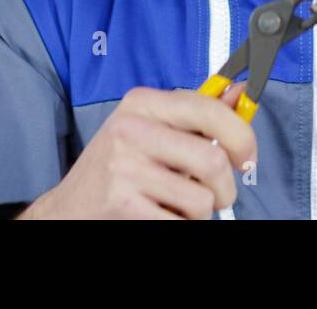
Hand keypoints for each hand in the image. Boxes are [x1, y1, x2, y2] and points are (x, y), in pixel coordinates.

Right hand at [18, 82, 256, 219]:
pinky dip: (181, 225)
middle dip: (226, 188)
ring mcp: (124, 166)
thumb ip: (198, 115)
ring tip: (180, 206)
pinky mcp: (121, 202)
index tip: (247, 158)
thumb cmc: (118, 166)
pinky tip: (161, 215)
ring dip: (201, 212)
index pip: (209, 110)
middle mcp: (131, 128)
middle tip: (220, 195)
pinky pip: (179, 223)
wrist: (68, 208)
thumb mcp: (153, 130)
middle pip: (212, 160)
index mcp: (143, 103)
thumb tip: (240, 91)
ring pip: (201, 198)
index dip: (241, 136)